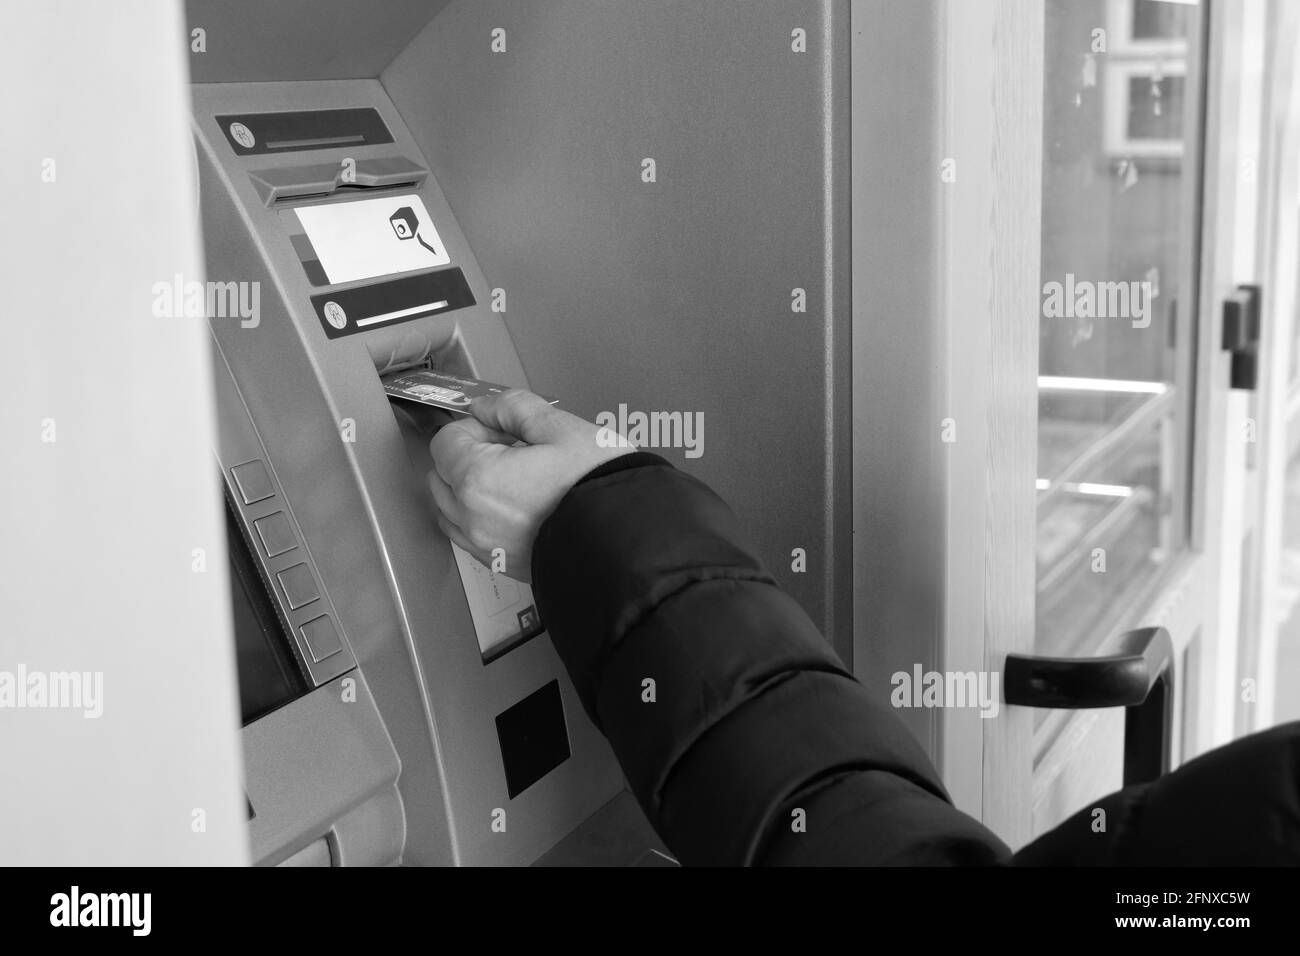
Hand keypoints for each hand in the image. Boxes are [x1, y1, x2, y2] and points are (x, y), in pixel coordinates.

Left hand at [428, 389, 632, 581]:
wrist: (626, 542)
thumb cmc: (597, 484)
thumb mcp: (562, 428)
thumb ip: (514, 408)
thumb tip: (485, 408)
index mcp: (478, 476)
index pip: (445, 442)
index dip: (474, 428)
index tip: (505, 430)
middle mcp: (471, 515)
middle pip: (440, 475)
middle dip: (466, 456)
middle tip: (512, 451)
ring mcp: (482, 545)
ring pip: (449, 509)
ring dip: (468, 489)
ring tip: (514, 481)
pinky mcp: (499, 564)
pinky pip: (468, 536)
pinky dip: (478, 517)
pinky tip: (516, 507)